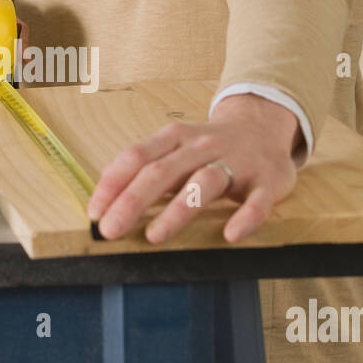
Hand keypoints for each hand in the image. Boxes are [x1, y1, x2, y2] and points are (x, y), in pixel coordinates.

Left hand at [87, 93, 301, 244]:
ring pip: (205, 182)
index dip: (114, 184)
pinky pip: (258, 200)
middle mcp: (204, 146)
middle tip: (111, 230)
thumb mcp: (174, 146)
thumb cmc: (209, 147)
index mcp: (176, 138)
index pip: (137, 156)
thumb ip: (143, 166)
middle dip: (134, 201)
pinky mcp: (267, 181)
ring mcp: (237, 162)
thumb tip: (104, 196)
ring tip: (154, 236)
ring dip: (178, 209)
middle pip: (164, 170)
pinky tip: (231, 235)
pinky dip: (246, 217)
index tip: (95, 213)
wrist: (264, 126)